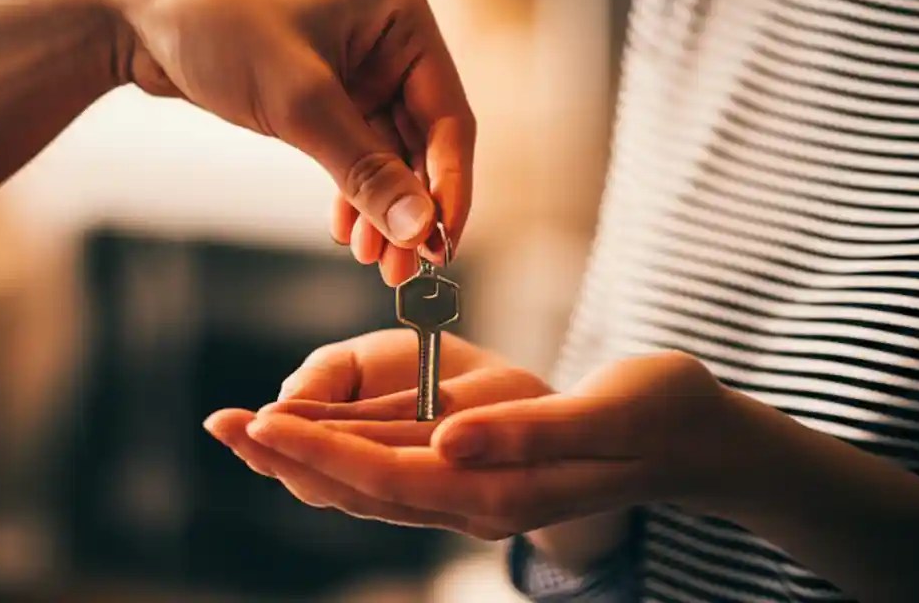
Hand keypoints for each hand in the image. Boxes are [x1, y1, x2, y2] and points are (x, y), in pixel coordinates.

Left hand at [69, 0, 474, 283]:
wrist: (134, 8)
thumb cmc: (218, 23)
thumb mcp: (299, 101)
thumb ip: (364, 169)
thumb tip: (420, 229)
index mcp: (402, 19)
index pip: (449, 118)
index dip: (450, 188)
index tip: (442, 247)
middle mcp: (388, 41)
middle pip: (422, 143)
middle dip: (412, 208)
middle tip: (407, 271)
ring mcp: (355, 68)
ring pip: (387, 155)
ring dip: (383, 209)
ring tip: (375, 263)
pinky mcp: (321, 93)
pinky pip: (353, 153)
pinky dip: (352, 193)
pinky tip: (347, 231)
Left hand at [219, 350, 740, 538]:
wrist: (699, 441)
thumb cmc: (661, 414)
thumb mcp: (608, 414)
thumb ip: (526, 432)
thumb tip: (447, 441)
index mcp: (503, 487)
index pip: (389, 474)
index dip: (319, 449)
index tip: (258, 420)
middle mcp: (479, 504)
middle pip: (363, 488)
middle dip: (289, 457)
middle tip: (220, 425)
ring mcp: (477, 497)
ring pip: (371, 486)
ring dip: (306, 460)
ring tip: (246, 432)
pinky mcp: (480, 479)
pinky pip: (396, 476)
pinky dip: (345, 457)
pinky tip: (315, 441)